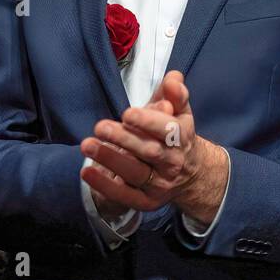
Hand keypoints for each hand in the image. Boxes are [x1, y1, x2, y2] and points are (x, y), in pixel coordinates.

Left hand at [81, 71, 222, 215]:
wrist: (193, 175)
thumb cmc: (177, 136)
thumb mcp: (181, 113)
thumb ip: (175, 94)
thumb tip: (173, 78)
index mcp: (182, 138)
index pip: (167, 130)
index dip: (148, 121)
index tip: (128, 113)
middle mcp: (172, 163)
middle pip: (149, 151)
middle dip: (124, 139)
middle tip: (100, 127)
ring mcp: (160, 184)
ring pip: (135, 173)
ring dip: (110, 159)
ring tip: (87, 146)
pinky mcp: (146, 201)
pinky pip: (125, 196)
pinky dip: (106, 185)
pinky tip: (87, 172)